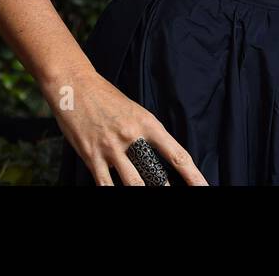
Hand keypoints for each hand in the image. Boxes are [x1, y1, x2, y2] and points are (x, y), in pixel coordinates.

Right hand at [48, 68, 208, 185]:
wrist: (74, 85)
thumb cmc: (105, 96)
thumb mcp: (133, 110)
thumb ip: (145, 132)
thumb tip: (157, 155)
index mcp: (147, 122)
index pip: (177, 154)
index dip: (193, 175)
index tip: (204, 187)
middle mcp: (132, 136)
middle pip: (155, 175)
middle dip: (165, 189)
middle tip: (171, 192)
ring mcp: (111, 147)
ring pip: (133, 184)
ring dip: (141, 192)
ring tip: (148, 194)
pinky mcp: (91, 155)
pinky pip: (105, 185)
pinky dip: (112, 191)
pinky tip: (117, 193)